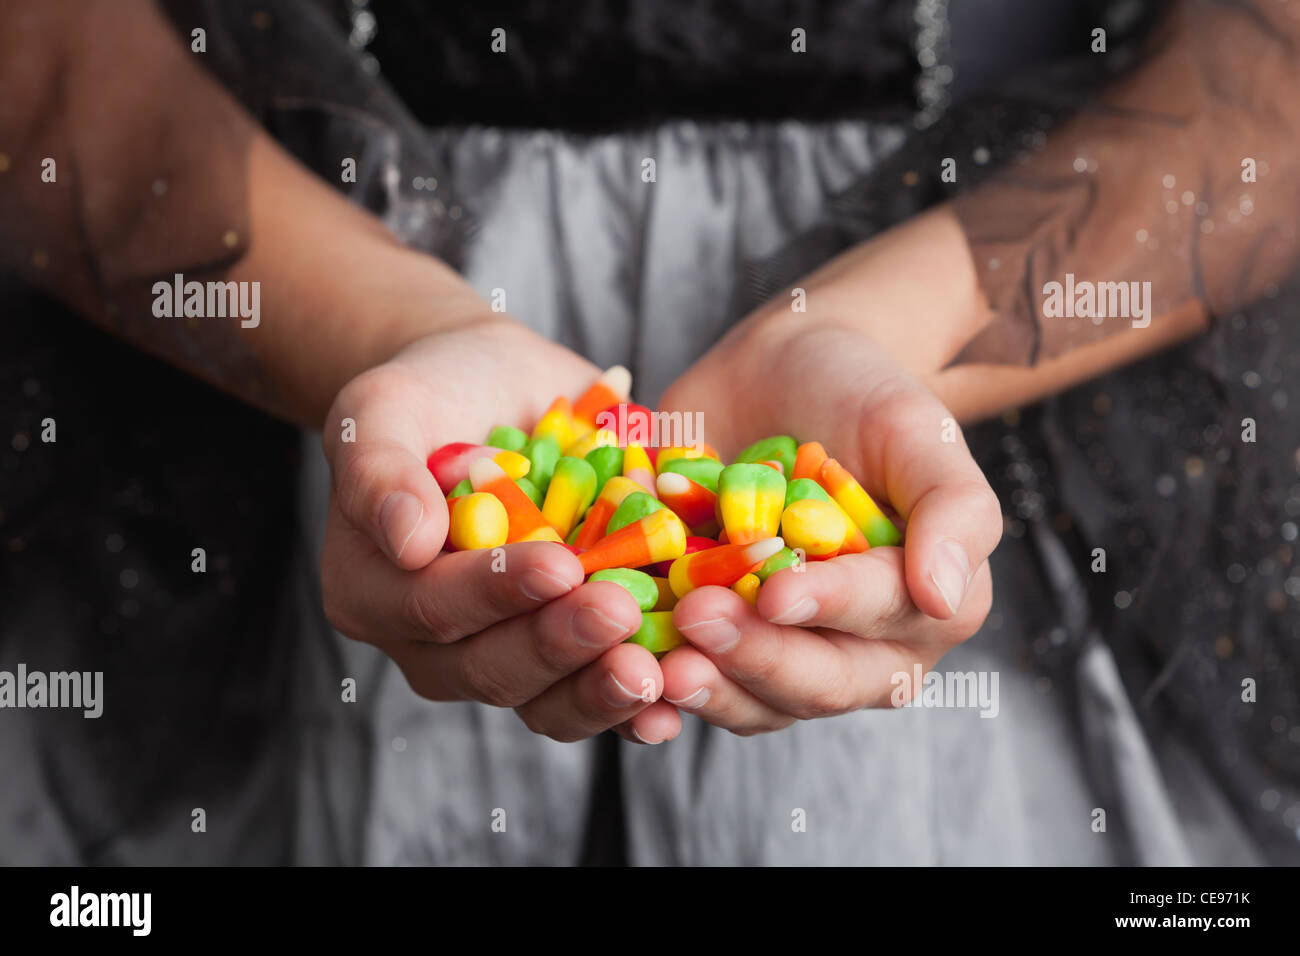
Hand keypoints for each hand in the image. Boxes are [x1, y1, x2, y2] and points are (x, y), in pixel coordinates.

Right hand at [321, 318, 682, 743]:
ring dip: (603, 692)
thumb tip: (408, 542)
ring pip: (547, 700)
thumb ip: (380, 471)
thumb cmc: (429, 395)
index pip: (433, 606)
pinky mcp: (566, 655)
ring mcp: (502, 655)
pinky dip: (638, 704)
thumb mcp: (382, 409)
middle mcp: (434, 644)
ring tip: (657, 672)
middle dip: (560, 644)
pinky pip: (597, 695)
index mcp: (375, 592)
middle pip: (492, 667)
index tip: (559, 565)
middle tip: (620, 612)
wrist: (495, 394)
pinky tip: (681, 696)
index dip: (496, 591)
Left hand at [655, 314, 1000, 733]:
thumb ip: (952, 510)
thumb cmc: (861, 395)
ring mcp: (778, 651)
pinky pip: (689, 681)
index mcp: (920, 608)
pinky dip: (653, 681)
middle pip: (812, 681)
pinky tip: (615, 666)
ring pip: (750, 701)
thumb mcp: (916, 431)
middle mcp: (855, 648)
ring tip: (655, 660)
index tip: (777, 592)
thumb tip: (946, 597)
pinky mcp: (713, 642)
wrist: (778, 371)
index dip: (828, 609)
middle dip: (755, 655)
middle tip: (698, 617)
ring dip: (704, 685)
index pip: (879, 621)